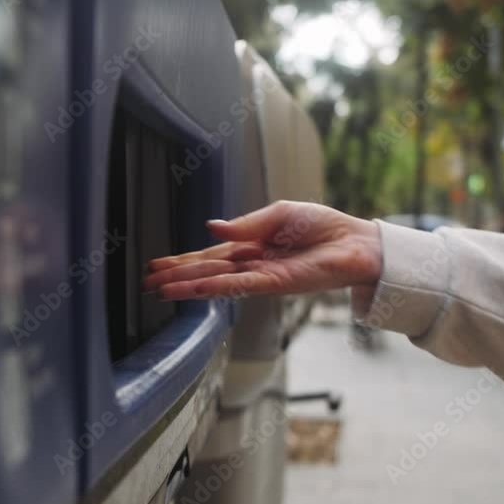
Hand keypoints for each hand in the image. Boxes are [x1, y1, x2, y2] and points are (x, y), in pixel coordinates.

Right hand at [144, 201, 382, 303]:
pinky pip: (239, 285)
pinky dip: (215, 287)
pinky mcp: (275, 283)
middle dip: (177, 276)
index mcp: (251, 245)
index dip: (183, 260)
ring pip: (216, 280)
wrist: (355, 242)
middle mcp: (251, 263)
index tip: (158, 265)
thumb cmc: (323, 226)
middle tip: (148, 283)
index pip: (210, 254)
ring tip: (160, 290)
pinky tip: (194, 289)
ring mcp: (261, 275)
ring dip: (187, 286)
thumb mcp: (280, 213)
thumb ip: (246, 224)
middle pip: (206, 270)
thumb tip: (212, 226)